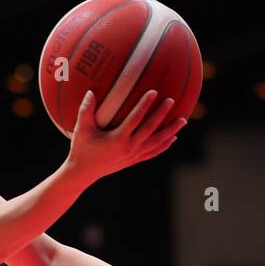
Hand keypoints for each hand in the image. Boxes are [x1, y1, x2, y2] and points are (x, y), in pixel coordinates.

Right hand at [68, 89, 185, 181]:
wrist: (82, 174)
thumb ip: (86, 110)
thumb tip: (90, 91)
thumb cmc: (81, 149)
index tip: (153, 92)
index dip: (145, 105)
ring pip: (156, 143)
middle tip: (172, 100)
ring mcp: (133, 156)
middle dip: (162, 115)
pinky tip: (172, 138)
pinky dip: (164, 146)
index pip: (135, 119)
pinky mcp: (133, 161)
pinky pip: (153, 153)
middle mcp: (128, 148)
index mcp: (117, 139)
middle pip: (150, 130)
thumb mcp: (82, 130)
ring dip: (170, 132)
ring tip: (183, 120)